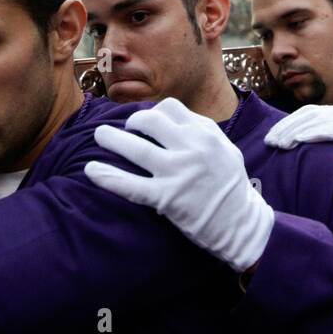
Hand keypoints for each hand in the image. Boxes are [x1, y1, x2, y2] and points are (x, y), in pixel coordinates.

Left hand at [86, 98, 274, 272]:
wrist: (242, 225)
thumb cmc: (232, 187)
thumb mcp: (226, 150)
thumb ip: (203, 133)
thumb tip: (174, 121)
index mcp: (206, 134)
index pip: (171, 108)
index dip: (154, 112)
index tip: (145, 122)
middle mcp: (191, 148)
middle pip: (151, 120)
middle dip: (132, 121)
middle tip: (124, 129)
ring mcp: (178, 173)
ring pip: (136, 148)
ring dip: (111, 139)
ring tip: (98, 135)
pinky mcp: (166, 198)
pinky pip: (131, 185)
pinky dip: (108, 177)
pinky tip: (90, 170)